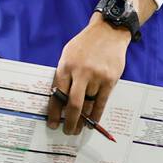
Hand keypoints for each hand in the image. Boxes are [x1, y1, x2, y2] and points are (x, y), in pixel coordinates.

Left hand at [48, 15, 129, 134]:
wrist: (108, 31)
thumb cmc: (86, 44)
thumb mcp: (68, 54)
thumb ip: (64, 74)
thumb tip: (59, 98)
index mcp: (65, 66)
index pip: (57, 94)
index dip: (54, 112)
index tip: (53, 123)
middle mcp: (80, 72)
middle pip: (73, 104)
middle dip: (69, 121)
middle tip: (67, 131)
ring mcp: (96, 76)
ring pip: (88, 104)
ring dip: (83, 120)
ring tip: (79, 128)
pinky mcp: (110, 80)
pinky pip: (101, 102)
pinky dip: (96, 114)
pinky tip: (92, 121)